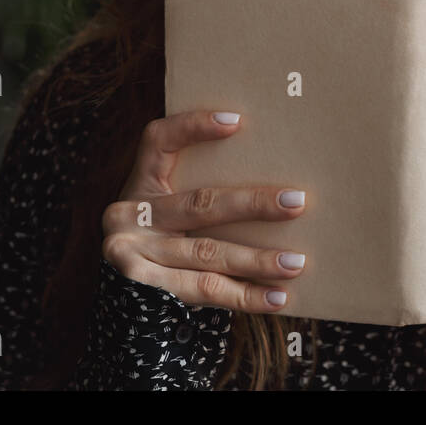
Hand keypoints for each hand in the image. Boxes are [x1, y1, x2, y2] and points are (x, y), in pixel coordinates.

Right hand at [101, 110, 307, 311]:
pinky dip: (245, 296)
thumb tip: (283, 194)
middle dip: (253, 204)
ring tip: (296, 263)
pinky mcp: (140, 287)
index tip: (237, 121)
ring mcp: (129, 250)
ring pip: (207, 253)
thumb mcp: (172, 213)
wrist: (128, 303)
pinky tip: (277, 298)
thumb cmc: (167, 242)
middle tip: (297, 202)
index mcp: (141, 181)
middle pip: (199, 202)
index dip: (193, 126)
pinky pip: (204, 290)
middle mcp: (129, 213)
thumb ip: (204, 198)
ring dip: (258, 260)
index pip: (159, 140)